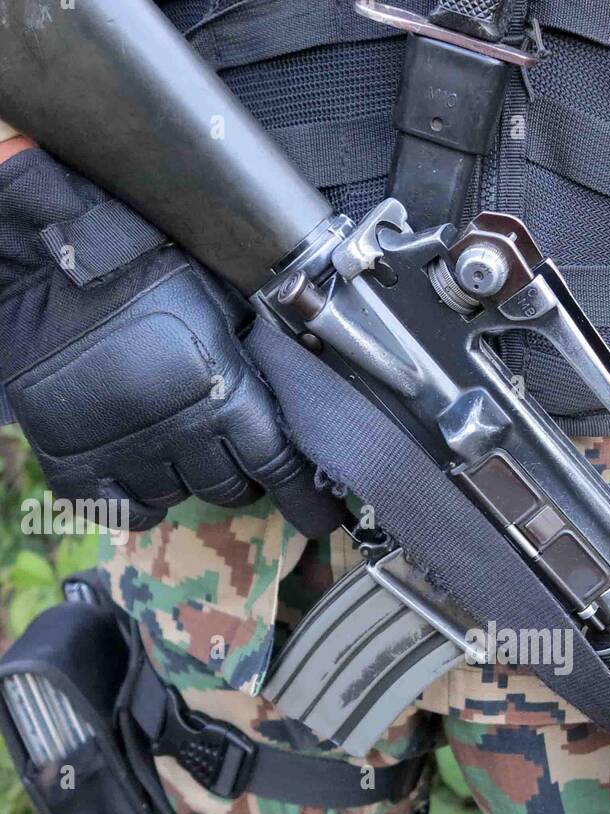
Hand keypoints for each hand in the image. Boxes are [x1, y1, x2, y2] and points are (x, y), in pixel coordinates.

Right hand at [0, 147, 344, 535]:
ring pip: (178, 498)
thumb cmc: (144, 269)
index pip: (279, 469)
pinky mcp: (76, 462)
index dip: (306, 500)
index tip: (321, 517)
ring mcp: (125, 451)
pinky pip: (125, 513)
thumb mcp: (222, 307)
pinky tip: (139, 467)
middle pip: (230, 489)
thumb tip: (310, 398)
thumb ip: (259, 359)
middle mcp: (178, 431)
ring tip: (172, 435)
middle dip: (239, 473)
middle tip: (227, 446)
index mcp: (222, 393)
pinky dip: (138, 500)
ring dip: (185, 476)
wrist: (51, 262)